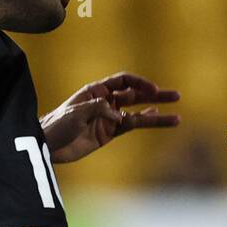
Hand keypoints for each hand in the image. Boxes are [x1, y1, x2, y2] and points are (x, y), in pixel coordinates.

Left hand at [41, 73, 180, 163]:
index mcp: (96, 90)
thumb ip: (98, 109)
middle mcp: (106, 101)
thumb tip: (119, 115)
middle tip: (176, 95)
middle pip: (135, 95)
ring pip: (138, 113)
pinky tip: (159, 117)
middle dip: (155, 95)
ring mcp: (109, 117)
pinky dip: (145, 121)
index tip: (153, 90)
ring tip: (177, 117)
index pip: (124, 81)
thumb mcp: (75, 113)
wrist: (48, 145)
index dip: (140, 83)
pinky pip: (131, 125)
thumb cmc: (57, 123)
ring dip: (157, 114)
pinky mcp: (109, 133)